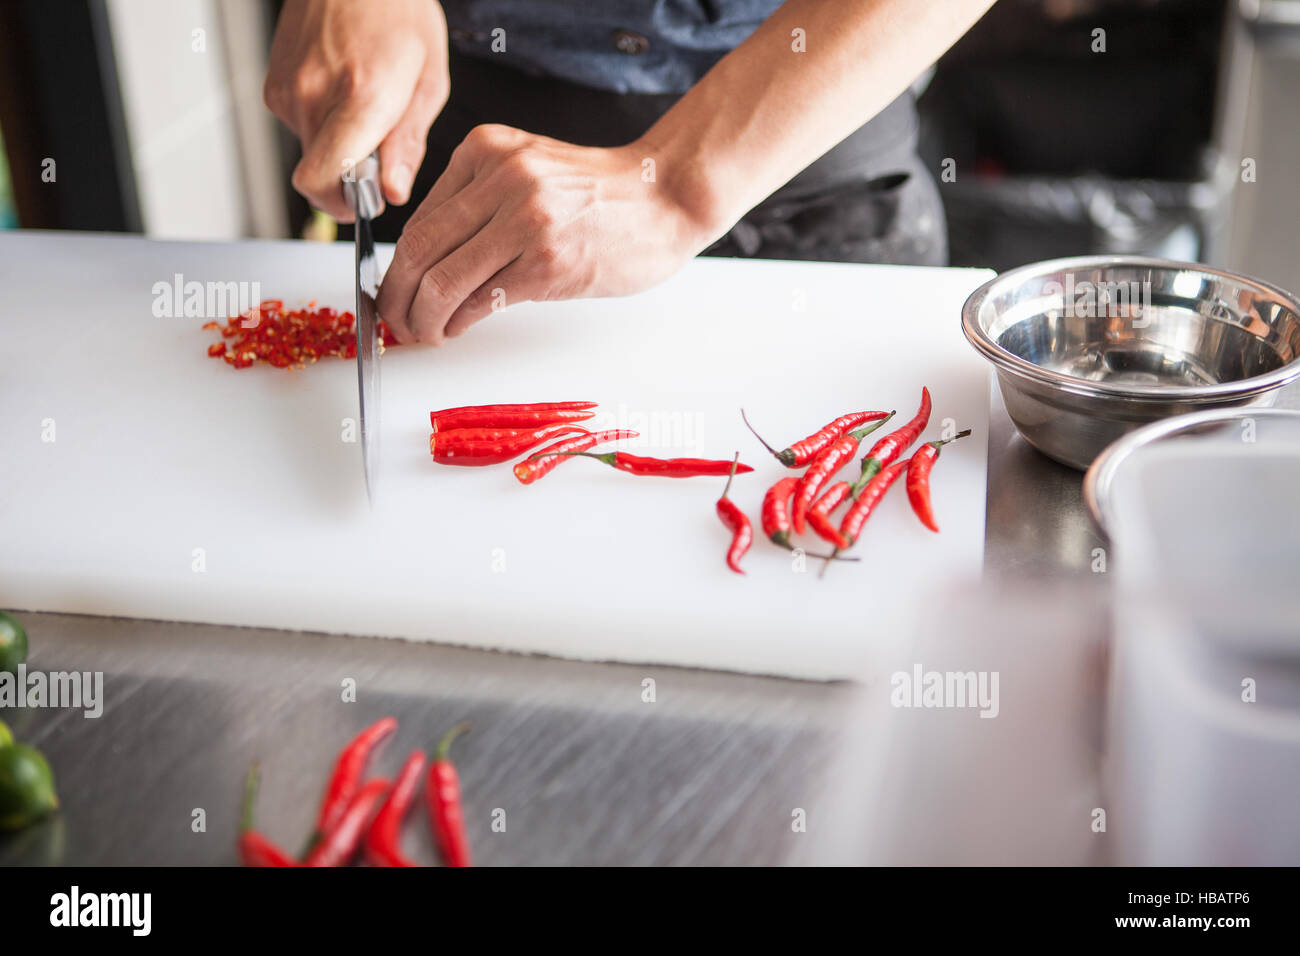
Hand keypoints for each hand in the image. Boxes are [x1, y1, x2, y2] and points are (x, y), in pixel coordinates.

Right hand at [263, 0, 448, 219]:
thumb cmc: (397, 13)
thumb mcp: (428, 81)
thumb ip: (409, 144)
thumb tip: (393, 192)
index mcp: (359, 97)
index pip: (324, 180)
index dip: (344, 205)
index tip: (366, 202)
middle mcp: (313, 96)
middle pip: (318, 175)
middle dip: (348, 177)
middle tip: (377, 148)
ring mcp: (287, 90)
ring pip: (310, 152)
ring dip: (337, 145)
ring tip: (363, 103)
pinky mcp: (273, 86)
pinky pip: (300, 127)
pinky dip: (323, 123)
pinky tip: (342, 90)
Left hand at [376, 124, 719, 344]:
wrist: (663, 199)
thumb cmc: (600, 196)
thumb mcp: (529, 171)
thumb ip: (479, 200)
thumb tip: (425, 260)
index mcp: (486, 150)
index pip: (420, 218)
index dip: (398, 265)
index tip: (394, 291)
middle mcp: (501, 179)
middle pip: (420, 249)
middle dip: (397, 296)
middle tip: (395, 321)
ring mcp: (524, 221)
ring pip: (442, 279)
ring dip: (422, 317)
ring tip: (422, 333)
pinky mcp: (545, 263)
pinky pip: (479, 300)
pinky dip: (456, 322)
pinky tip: (454, 329)